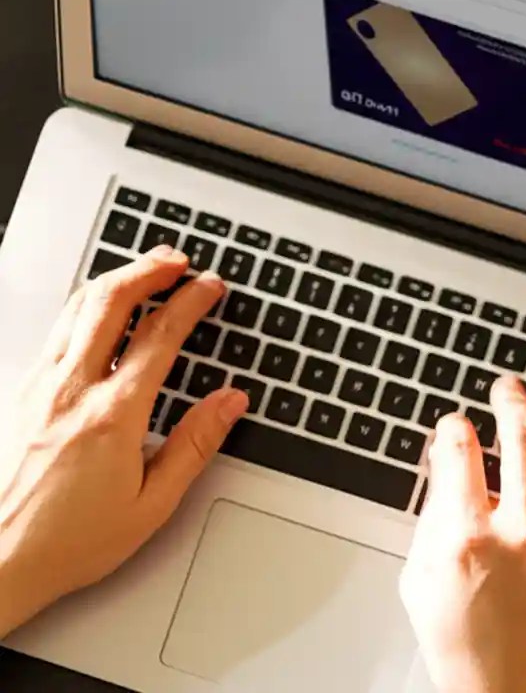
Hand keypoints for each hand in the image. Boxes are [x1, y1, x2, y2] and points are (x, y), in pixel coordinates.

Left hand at [0, 247, 247, 635]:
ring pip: (76, 309)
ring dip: (113, 280)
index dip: (191, 302)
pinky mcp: (19, 395)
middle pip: (110, 303)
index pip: (161, 336)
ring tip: (141, 270)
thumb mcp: (152, 504)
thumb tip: (228, 403)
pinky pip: (55, 332)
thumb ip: (195, 445)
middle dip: (148, 270)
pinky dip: (84, 307)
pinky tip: (96, 310)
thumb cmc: (67, 542)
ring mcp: (37, 388)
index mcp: (112, 416)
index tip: (210, 287)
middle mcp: (70, 391)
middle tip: (176, 260)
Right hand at [401, 377, 525, 692]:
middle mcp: (522, 536)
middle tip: (507, 388)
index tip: (456, 423)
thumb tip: (445, 469)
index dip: (453, 425)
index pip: (459, 451)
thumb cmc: (465, 653)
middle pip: (523, 438)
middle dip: (511, 399)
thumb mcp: (420, 584)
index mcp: (468, 540)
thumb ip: (432, 520)